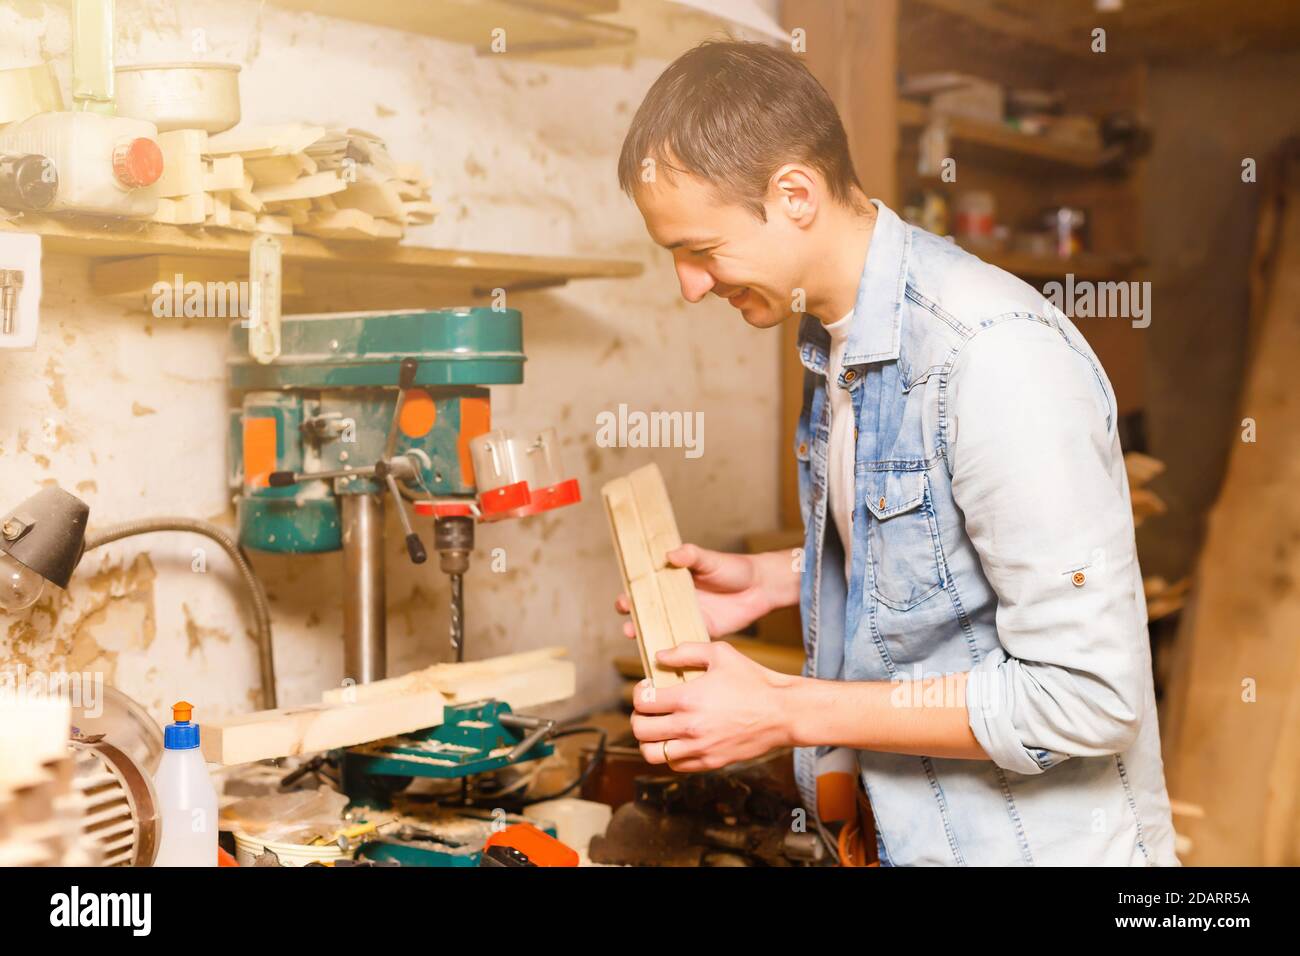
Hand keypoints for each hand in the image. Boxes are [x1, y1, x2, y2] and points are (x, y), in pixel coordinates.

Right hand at [614, 544, 772, 639]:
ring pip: (660, 628)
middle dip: (633, 615)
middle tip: (628, 619)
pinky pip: (682, 643)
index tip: (625, 599)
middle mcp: (675, 600)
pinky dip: (670, 649)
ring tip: (635, 635)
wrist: (760, 588)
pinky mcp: (701, 631)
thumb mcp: (711, 560)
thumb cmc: (733, 569)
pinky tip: (660, 654)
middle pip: (647, 610)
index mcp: (673, 580)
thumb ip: (692, 556)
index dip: (632, 593)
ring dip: (646, 633)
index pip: (646, 587)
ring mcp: (686, 617)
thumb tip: (671, 554)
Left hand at [630, 641, 793, 771]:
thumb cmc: (753, 680)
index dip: (639, 693)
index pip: (642, 701)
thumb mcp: (720, 653)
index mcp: (688, 699)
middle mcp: (689, 727)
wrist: (782, 712)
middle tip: (648, 709)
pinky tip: (678, 739)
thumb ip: (686, 651)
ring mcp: (699, 748)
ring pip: (652, 753)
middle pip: (640, 729)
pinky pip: (675, 765)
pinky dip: (669, 754)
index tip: (647, 688)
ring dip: (648, 740)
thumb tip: (659, 656)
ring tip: (656, 729)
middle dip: (639, 715)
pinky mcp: (710, 762)